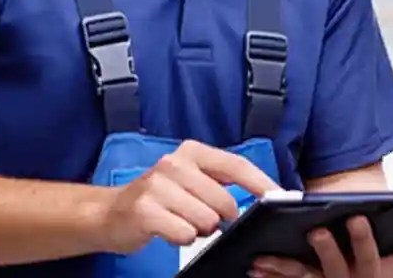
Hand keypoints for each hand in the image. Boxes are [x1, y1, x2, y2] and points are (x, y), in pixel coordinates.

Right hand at [97, 140, 280, 253]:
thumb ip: (220, 184)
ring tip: (182, 222)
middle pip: (224, 201)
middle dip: (221, 219)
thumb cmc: (159, 199)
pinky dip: (182, 239)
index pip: (236, 165)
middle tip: (203, 219)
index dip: (262, 183)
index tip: (282, 198)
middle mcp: (174, 163)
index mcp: (191, 152)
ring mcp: (157, 186)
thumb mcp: (189, 181)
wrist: (110, 213)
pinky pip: (185, 234)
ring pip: (207, 221)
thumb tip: (263, 196)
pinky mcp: (145, 210)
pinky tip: (169, 231)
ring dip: (200, 230)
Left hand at [250, 216, 392, 277]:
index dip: (363, 240)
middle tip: (315, 230)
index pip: (370, 258)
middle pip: (335, 269)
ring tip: (267, 254)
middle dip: (326, 250)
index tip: (356, 217)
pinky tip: (256, 266)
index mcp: (372, 274)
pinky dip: (270, 275)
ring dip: (284, 267)